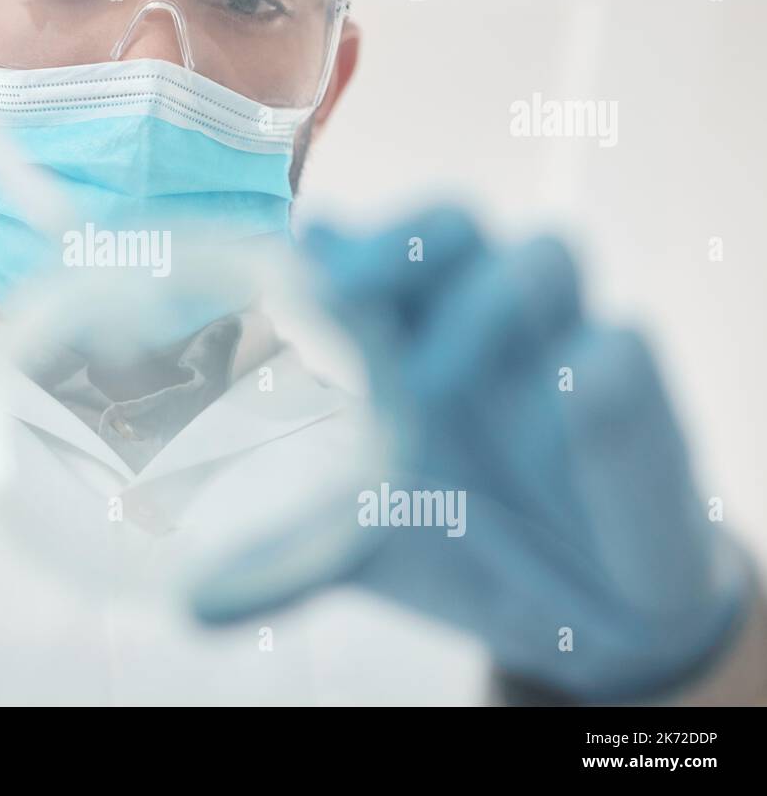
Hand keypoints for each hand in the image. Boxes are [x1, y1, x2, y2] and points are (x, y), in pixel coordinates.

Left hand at [193, 207, 751, 700]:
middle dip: (402, 239)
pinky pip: (620, 352)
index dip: (331, 246)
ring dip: (486, 300)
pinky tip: (555, 403)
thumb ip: (292, 555)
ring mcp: (562, 350)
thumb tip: (191, 605)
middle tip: (337, 290)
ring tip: (427, 383)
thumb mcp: (372, 543)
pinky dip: (584, 373)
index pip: (371, 255)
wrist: (589, 608)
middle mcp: (483, 322)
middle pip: (453, 224)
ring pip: (546, 253)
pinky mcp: (640, 401)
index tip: (283, 256)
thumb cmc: (464, 538)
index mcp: (411, 336)